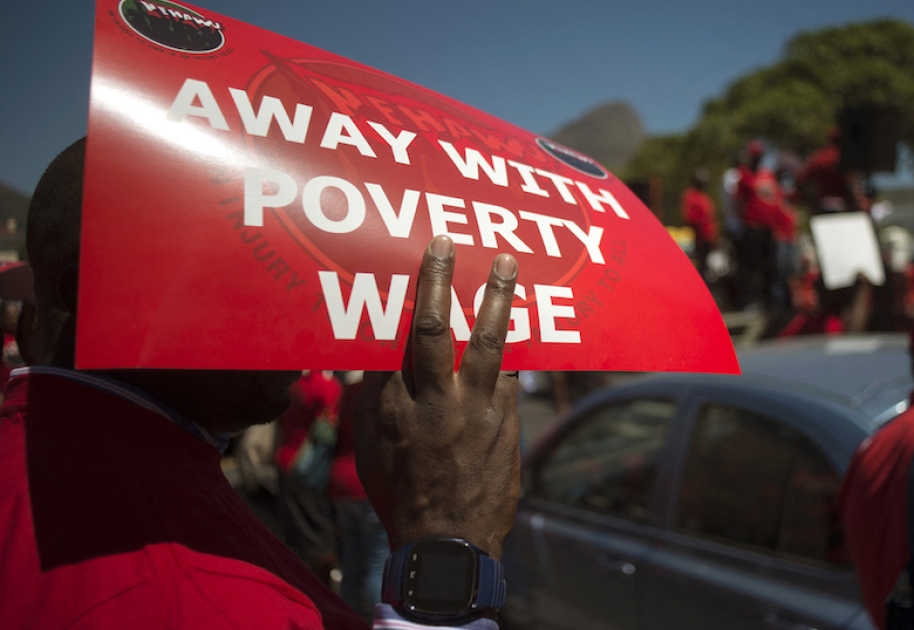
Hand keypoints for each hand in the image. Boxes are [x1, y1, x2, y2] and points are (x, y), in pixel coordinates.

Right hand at [355, 235, 520, 558]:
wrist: (446, 542)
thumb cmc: (400, 495)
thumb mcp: (372, 446)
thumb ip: (377, 397)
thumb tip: (377, 358)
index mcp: (395, 403)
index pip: (399, 337)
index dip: (412, 294)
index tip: (422, 258)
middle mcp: (436, 400)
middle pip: (438, 327)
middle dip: (442, 280)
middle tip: (450, 243)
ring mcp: (477, 410)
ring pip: (490, 342)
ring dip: (499, 298)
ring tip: (508, 266)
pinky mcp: (507, 423)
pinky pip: (513, 372)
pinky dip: (516, 344)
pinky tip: (526, 321)